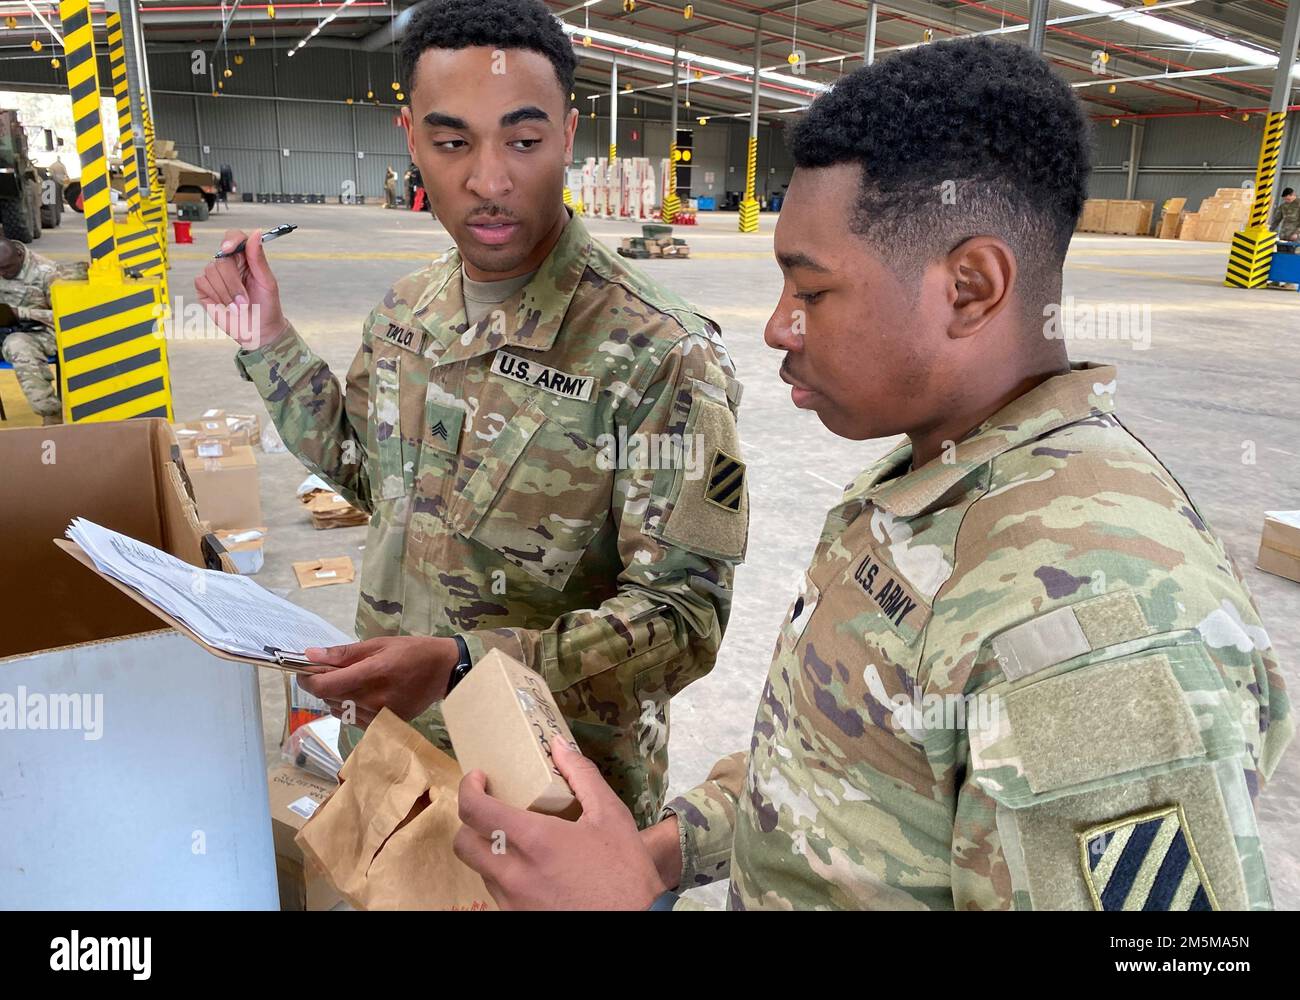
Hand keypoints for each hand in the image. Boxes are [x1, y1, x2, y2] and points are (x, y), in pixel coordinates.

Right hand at [194, 228, 288, 349]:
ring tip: (238, 307)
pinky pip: (202, 282)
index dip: (230, 241)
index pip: (234, 237)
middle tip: (244, 302)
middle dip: (233, 284)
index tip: (228, 249)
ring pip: (211, 271)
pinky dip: (216, 296)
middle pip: (222, 260)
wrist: (258, 331)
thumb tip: (257, 233)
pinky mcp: (204, 288)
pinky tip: (225, 305)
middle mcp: (229, 263)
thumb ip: (258, 258)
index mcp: (245, 258)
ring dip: (226, 293)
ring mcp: (215, 275)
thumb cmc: (266, 306)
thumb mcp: (267, 282)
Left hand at [298, 635, 458, 727]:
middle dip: (324, 683)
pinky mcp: (384, 725)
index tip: (304, 670)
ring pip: (339, 710)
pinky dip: (351, 706)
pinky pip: (354, 719)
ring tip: (353, 680)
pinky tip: (364, 694)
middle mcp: (372, 700)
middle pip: (329, 698)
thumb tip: (310, 654)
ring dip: (337, 696)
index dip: (307, 679)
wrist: (443, 672)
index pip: (324, 686)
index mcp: (370, 675)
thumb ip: (343, 653)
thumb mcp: (378, 644)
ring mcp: (378, 715)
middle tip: (334, 669)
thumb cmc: (411, 651)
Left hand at [453, 739, 667, 909]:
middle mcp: (515, 874)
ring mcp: (513, 902)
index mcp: (534, 841)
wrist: (636, 922)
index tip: (478, 779)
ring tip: (517, 840)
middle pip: (463, 844)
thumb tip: (559, 745)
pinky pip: (498, 893)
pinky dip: (505, 875)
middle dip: (469, 822)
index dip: (468, 788)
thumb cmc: (625, 872)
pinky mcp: (519, 919)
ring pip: (481, 870)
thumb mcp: (610, 815)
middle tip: (489, 809)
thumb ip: (581, 775)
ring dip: (489, 850)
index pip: (475, 811)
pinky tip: (532, 869)